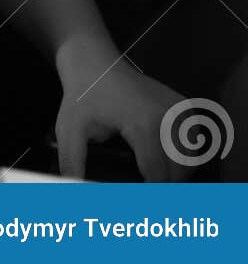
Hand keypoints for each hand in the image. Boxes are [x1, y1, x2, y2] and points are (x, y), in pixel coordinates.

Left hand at [54, 38, 190, 181]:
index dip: (149, 194)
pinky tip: (165, 157)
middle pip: (179, 171)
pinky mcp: (183, 105)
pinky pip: (194, 140)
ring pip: (191, 159)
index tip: (138, 201)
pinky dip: (184, 154)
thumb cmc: (82, 94)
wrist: (93, 62)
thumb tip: (73, 187)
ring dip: (176, 173)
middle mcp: (168, 118)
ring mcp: (179, 110)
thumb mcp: (69, 129)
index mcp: (144, 125)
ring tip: (153, 177)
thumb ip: (73, 161)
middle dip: (163, 186)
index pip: (158, 176)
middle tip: (143, 189)